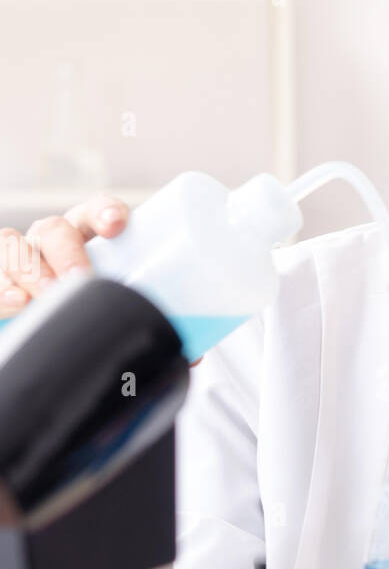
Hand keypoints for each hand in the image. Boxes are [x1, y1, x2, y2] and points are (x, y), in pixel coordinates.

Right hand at [0, 192, 202, 364]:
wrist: (54, 324)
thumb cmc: (94, 305)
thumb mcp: (118, 305)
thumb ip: (149, 324)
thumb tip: (189, 356)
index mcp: (87, 236)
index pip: (95, 211)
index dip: (105, 211)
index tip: (118, 225)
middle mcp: (50, 242)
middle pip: (53, 231)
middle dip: (67, 253)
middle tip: (84, 282)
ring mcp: (20, 260)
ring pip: (15, 249)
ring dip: (32, 272)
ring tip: (47, 296)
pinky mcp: (3, 285)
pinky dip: (3, 292)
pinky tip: (17, 303)